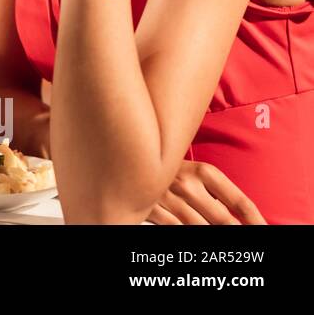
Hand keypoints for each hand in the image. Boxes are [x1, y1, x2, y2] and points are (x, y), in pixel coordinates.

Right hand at [147, 160, 265, 224]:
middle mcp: (187, 184)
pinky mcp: (149, 209)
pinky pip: (175, 229)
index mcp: (204, 171)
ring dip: (211, 232)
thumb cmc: (168, 169)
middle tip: (244, 235)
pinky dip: (186, 231)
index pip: (240, 202)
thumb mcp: (194, 171)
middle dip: (237, 230)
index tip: (265, 229)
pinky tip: (192, 228)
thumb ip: (215, 192)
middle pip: (224, 220)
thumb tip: (239, 218)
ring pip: (200, 228)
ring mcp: (167, 198)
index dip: (257, 221)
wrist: (127, 157)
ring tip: (215, 231)